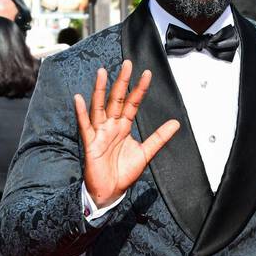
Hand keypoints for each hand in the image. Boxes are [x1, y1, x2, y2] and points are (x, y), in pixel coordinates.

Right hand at [75, 60, 179, 208]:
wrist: (110, 191)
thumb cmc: (124, 172)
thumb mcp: (146, 153)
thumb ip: (159, 137)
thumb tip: (176, 123)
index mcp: (124, 126)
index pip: (132, 103)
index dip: (139, 89)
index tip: (147, 74)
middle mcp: (111, 125)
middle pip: (116, 99)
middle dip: (122, 82)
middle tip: (128, 64)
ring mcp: (100, 132)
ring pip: (99, 107)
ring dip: (100, 90)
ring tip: (102, 72)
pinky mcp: (91, 143)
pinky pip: (85, 126)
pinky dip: (82, 113)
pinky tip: (79, 99)